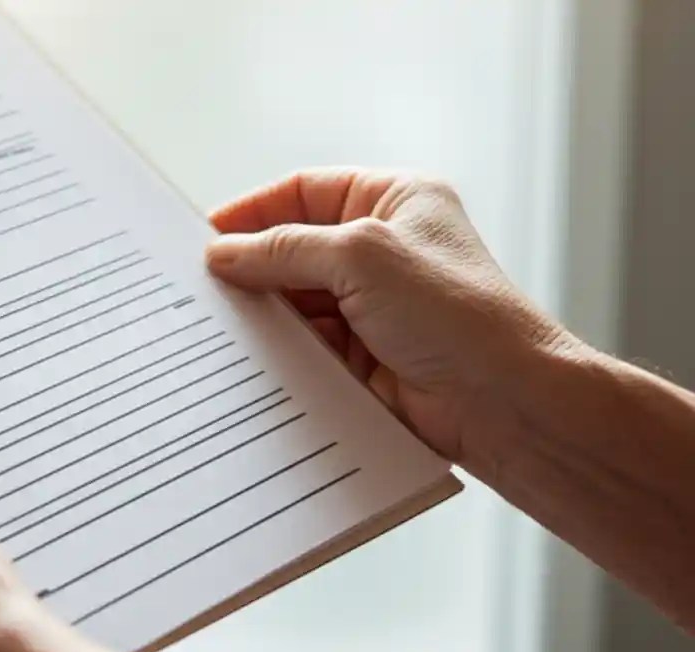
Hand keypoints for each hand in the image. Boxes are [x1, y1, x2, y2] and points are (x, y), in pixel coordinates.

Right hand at [205, 168, 579, 465]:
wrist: (505, 402)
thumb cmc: (456, 313)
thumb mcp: (361, 255)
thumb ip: (285, 248)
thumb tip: (224, 252)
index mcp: (394, 201)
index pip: (304, 192)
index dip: (254, 211)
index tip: (207, 237)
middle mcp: (381, 250)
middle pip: (293, 249)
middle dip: (253, 268)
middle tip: (203, 287)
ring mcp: (372, 306)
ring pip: (295, 302)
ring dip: (265, 315)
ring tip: (223, 326)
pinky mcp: (362, 356)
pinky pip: (304, 347)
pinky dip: (280, 353)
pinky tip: (252, 359)